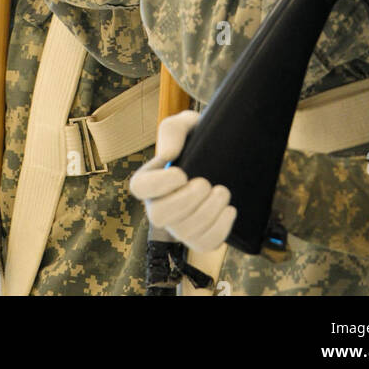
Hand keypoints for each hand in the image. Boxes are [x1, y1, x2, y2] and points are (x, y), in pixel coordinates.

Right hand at [130, 109, 236, 252]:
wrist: (224, 157)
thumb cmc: (198, 140)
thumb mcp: (185, 124)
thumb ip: (172, 131)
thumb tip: (168, 155)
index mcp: (150, 179)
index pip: (139, 188)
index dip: (158, 185)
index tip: (181, 172)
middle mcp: (158, 206)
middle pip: (159, 216)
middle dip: (186, 201)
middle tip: (205, 184)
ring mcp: (178, 226)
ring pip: (185, 232)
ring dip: (208, 212)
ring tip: (222, 191)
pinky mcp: (199, 238)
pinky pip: (205, 244)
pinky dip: (220, 228)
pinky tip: (229, 210)